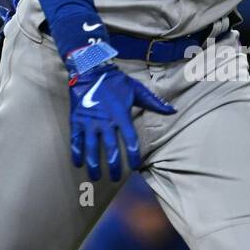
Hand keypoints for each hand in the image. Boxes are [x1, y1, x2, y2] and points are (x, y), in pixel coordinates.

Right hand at [69, 63, 174, 182]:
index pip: (130, 140)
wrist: (90, 70)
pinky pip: (75, 140)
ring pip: (91, 147)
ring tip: (96, 177)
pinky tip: (78, 164)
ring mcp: (89, 121)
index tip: (135, 167)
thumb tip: (173, 111)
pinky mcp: (76, 120)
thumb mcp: (137, 90)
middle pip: (110, 148)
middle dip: (113, 166)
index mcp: (121, 114)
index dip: (133, 155)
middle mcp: (105, 121)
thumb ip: (154, 103)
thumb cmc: (116, 82)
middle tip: (116, 178)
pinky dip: (76, 152)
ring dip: (94, 164)